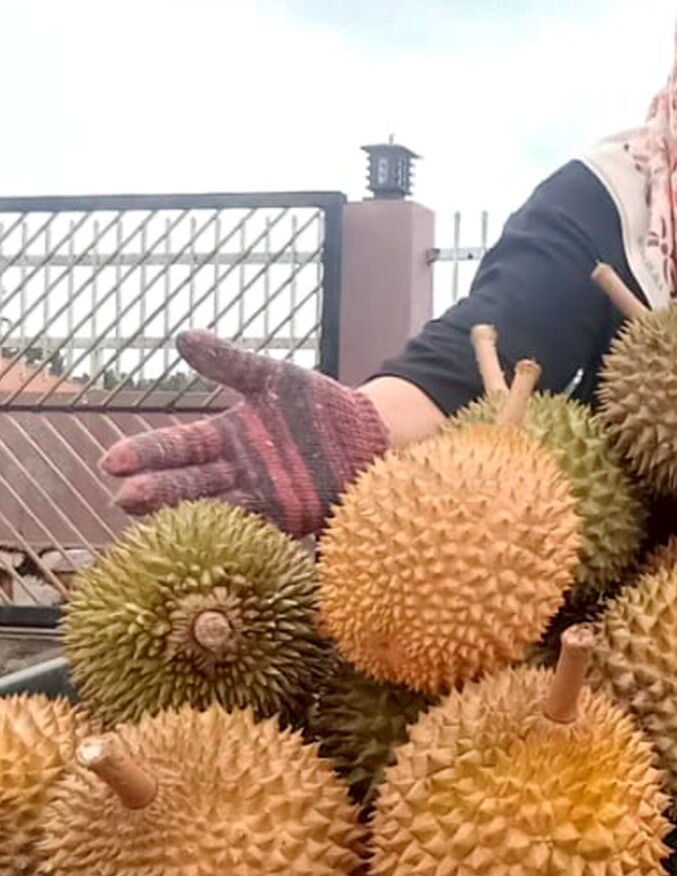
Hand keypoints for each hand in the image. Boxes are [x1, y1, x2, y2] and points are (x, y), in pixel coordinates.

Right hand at [101, 331, 389, 536]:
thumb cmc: (313, 404)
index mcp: (224, 438)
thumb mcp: (272, 377)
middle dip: (157, 490)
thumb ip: (230, 362)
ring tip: (158, 521)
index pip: (176, 447)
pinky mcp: (289, 516)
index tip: (112, 461)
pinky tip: (214, 538)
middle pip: (187, 482)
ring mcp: (261, 496)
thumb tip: (183, 337)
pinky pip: (258, 524)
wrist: (366, 433)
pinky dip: (237, 529)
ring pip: (215, 507)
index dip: (146, 454)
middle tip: (124, 498)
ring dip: (187, 514)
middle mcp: (234, 471)